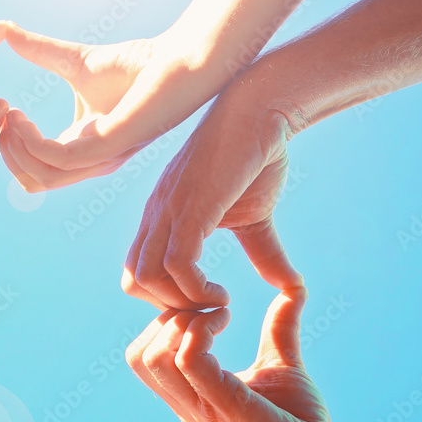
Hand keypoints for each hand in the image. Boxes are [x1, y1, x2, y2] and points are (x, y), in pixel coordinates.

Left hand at [122, 70, 302, 309]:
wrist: (262, 111)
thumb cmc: (256, 157)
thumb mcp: (255, 216)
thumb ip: (262, 253)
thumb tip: (289, 286)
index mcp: (161, 217)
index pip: (137, 274)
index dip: (168, 299)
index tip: (206, 304)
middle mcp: (156, 215)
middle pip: (132, 281)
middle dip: (170, 308)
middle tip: (209, 311)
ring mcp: (169, 209)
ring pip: (146, 277)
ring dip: (183, 303)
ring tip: (218, 302)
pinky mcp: (191, 205)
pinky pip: (176, 262)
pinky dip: (195, 288)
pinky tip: (222, 292)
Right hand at [126, 287, 338, 421]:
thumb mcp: (281, 365)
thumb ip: (279, 326)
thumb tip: (294, 286)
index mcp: (188, 396)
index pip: (142, 356)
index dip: (164, 322)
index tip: (206, 307)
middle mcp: (186, 405)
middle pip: (137, 356)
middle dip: (166, 320)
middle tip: (209, 308)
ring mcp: (202, 408)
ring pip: (152, 357)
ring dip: (181, 323)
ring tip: (218, 314)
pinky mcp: (227, 406)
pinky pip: (188, 359)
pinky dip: (201, 330)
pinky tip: (228, 320)